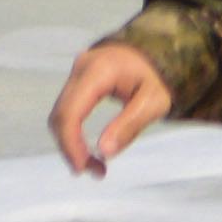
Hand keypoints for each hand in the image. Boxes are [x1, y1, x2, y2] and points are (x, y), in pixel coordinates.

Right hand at [51, 39, 172, 174]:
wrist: (160, 49)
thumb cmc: (161, 76)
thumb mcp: (155, 101)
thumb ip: (131, 125)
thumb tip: (104, 153)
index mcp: (99, 70)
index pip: (71, 112)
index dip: (70, 144)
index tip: (82, 168)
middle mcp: (81, 68)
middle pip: (61, 115)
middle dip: (71, 148)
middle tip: (94, 172)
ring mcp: (76, 72)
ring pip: (61, 114)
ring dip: (71, 143)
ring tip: (95, 166)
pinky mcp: (78, 80)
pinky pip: (68, 110)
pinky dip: (74, 132)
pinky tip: (88, 150)